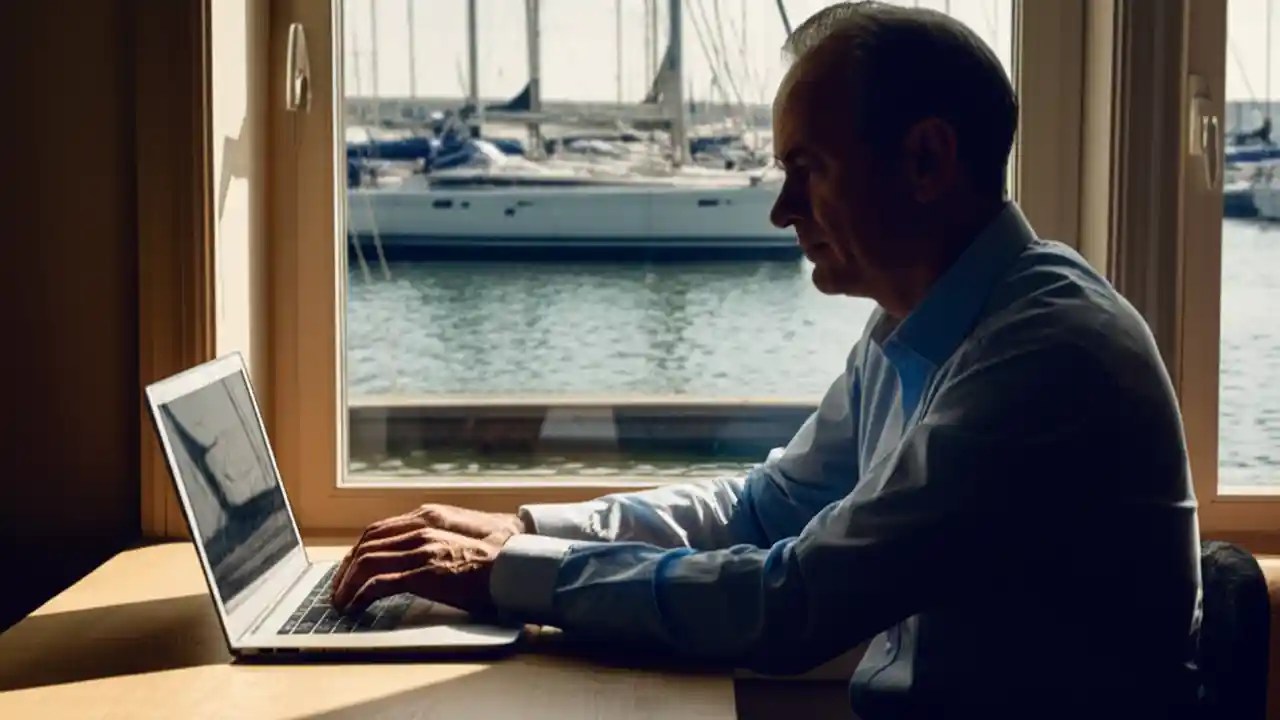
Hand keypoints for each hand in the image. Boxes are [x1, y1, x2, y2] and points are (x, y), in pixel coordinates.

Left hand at [330, 525, 516, 615]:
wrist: (520, 564)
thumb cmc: (499, 554)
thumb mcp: (462, 535)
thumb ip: (437, 538)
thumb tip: (417, 554)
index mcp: (428, 517)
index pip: (377, 530)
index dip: (356, 552)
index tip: (347, 571)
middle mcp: (420, 528)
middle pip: (366, 544)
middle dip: (345, 570)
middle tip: (337, 591)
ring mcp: (421, 549)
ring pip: (366, 563)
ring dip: (347, 585)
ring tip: (342, 604)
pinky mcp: (423, 573)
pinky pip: (378, 583)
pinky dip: (360, 596)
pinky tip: (356, 608)